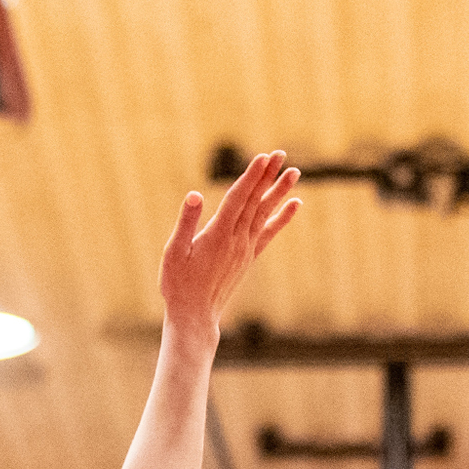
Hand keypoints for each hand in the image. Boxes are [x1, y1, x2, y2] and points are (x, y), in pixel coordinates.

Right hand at [158, 151, 299, 329]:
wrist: (195, 315)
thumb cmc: (178, 283)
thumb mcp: (174, 252)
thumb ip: (186, 223)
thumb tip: (195, 195)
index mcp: (218, 234)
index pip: (238, 199)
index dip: (251, 177)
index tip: (264, 158)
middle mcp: (237, 239)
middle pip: (255, 201)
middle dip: (268, 176)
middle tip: (281, 154)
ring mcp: (246, 248)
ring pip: (265, 214)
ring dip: (279, 192)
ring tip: (294, 172)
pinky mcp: (249, 257)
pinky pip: (269, 233)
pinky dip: (283, 217)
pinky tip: (295, 204)